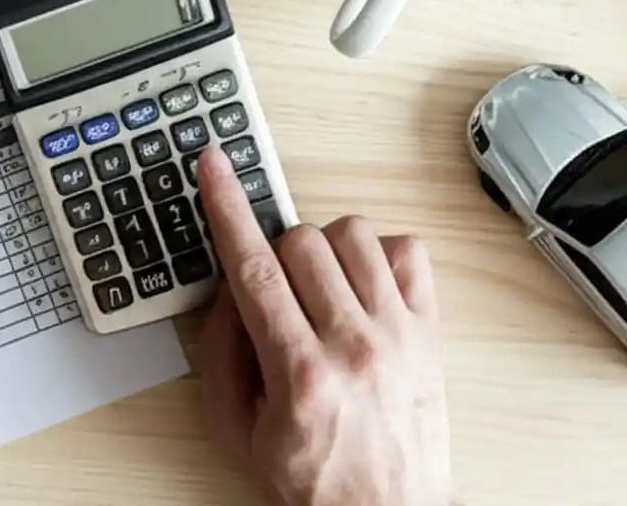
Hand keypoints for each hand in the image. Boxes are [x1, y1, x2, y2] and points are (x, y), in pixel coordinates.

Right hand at [195, 148, 454, 505]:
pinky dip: (377, 253)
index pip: (253, 269)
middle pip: (300, 242)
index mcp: (299, 372)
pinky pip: (408, 251)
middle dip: (272, 252)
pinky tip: (360, 284)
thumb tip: (226, 289)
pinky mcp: (429, 330)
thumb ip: (217, 353)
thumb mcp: (235, 428)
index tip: (214, 167)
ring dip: (321, 248)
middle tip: (270, 288)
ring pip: (352, 234)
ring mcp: (398, 334)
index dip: (226, 209)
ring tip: (315, 286)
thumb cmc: (312, 478)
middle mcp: (353, 344)